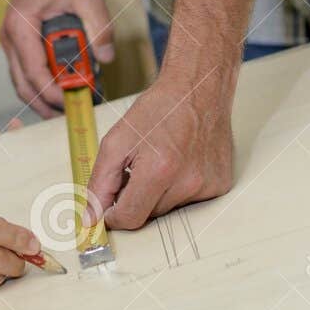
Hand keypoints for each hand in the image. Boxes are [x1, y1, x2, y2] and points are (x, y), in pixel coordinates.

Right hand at [1, 0, 113, 116]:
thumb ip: (100, 26)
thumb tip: (106, 59)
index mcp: (21, 26)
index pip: (34, 73)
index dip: (54, 94)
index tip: (76, 103)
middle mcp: (10, 37)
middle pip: (23, 86)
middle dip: (48, 105)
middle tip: (75, 114)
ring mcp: (11, 41)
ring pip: (23, 82)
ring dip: (45, 96)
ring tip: (74, 103)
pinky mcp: (18, 42)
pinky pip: (27, 71)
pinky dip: (43, 83)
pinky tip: (66, 85)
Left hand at [86, 73, 233, 229]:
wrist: (198, 90)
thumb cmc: (159, 110)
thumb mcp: (116, 140)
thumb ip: (100, 182)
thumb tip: (90, 217)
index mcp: (159, 170)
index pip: (130, 218)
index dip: (113, 216)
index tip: (107, 207)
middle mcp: (188, 183)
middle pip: (148, 215)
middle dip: (135, 198)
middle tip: (136, 169)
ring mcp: (207, 186)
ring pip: (168, 210)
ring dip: (157, 194)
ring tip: (160, 162)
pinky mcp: (220, 186)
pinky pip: (189, 201)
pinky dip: (178, 189)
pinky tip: (179, 164)